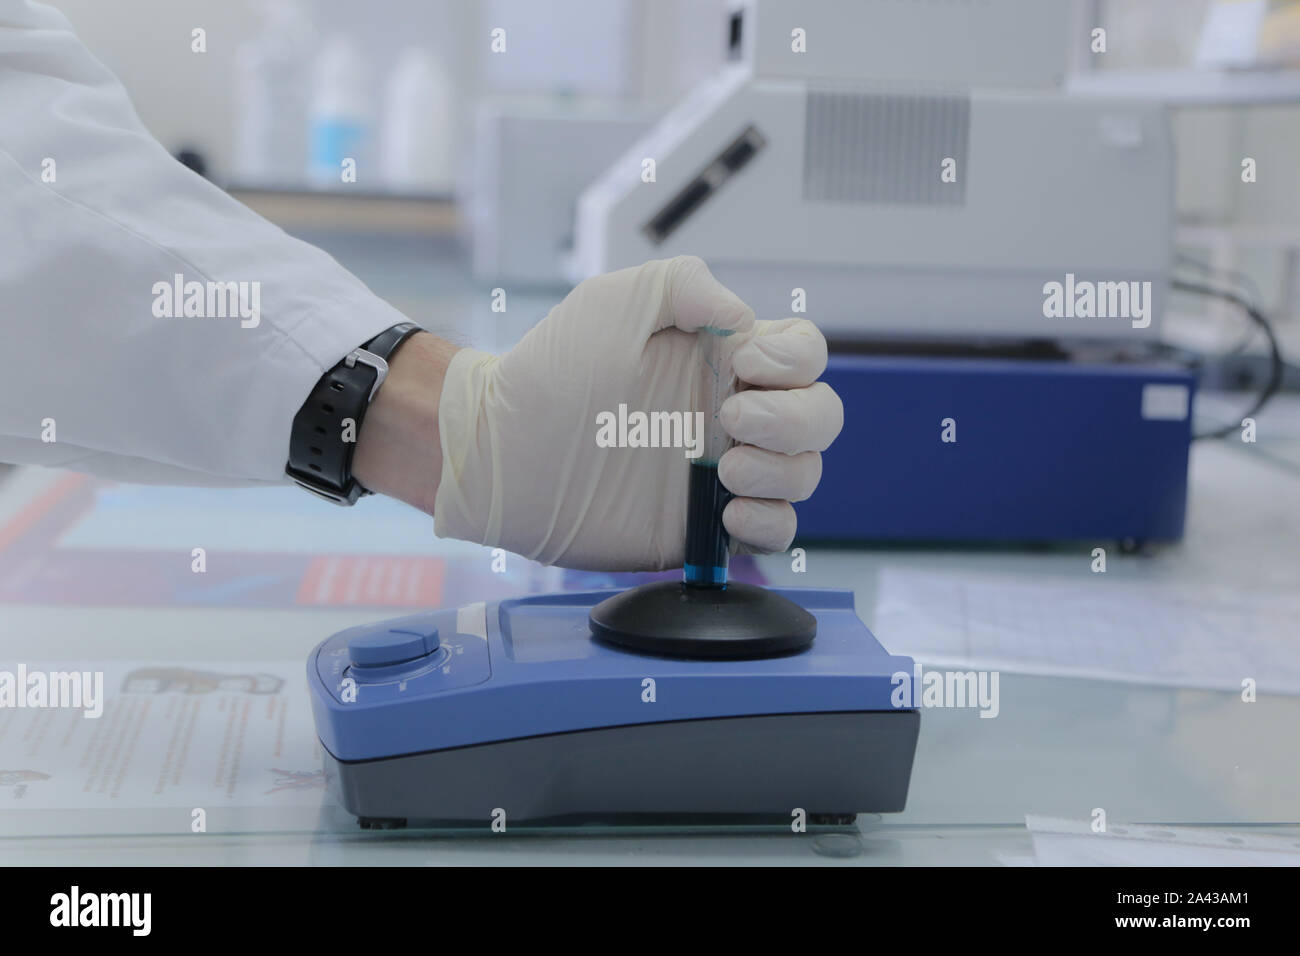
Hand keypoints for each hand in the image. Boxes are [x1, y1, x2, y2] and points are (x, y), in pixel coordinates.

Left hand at [432, 256, 843, 570]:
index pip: (803, 353)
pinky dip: (770, 524)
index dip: (794, 360)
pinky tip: (728, 514)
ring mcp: (722, 472)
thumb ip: (685, 285)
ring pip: (804, 474)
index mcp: (720, 359)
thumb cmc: (549, 372)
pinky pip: (775, 530)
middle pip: (819, 416)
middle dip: (792, 421)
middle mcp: (731, 414)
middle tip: (729, 424)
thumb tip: (745, 319)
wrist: (502, 452)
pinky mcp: (703, 525)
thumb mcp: (614, 300)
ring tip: (724, 472)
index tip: (744, 365)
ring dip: (782, 473)